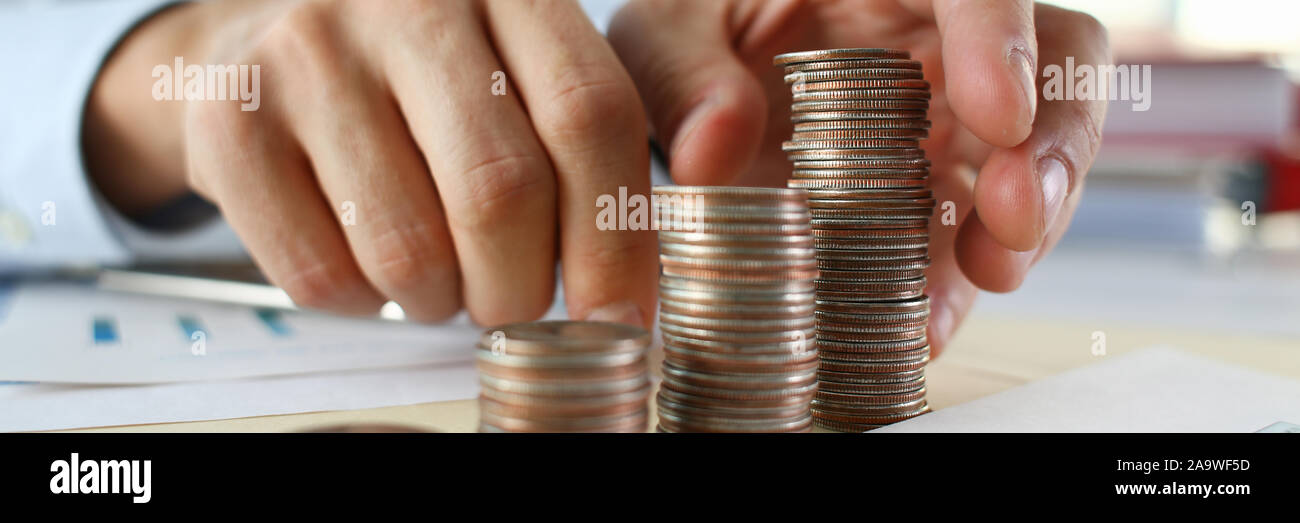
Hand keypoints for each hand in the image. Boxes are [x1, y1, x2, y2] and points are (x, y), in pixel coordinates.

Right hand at [85, 0, 656, 325]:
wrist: (254, 42)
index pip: (589, 115)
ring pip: (410, 245)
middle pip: (501, 189)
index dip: (617, 235)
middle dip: (524, 289)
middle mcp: (408, 1)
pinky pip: (320, 270)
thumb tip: (637, 285)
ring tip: (442, 282)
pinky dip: (361, 302)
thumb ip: (587, 140)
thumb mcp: (514, 67)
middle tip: (519, 310)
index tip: (622, 316)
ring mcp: (309, 52)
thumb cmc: (417, 76)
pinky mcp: (229, 118)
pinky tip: (367, 269)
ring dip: (441, 299)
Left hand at [609, 0, 1110, 354]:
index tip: (998, 118)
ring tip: (987, 278)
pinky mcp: (942, 189)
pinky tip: (927, 326)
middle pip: (1056, 62)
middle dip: (1052, 144)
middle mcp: (945, 36)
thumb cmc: (694, 29)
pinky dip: (956, 283)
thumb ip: (683, 74)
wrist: (695, 81)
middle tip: (1014, 220)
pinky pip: (973, 232)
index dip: (1003, 42)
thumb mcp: (667, 32)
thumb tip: (712, 155)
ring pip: (1037, 155)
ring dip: (1026, 225)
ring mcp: (954, 114)